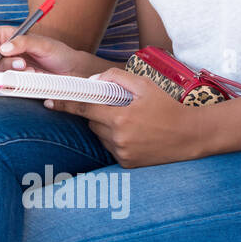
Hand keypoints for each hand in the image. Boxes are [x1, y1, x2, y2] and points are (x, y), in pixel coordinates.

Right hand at [0, 26, 91, 75]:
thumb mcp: (43, 43)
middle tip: (21, 63)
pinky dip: (15, 82)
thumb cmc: (57, 53)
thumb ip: (23, 42)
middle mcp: (3, 51)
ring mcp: (6, 67)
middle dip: (2, 62)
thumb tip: (3, 49)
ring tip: (30, 71)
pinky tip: (30, 77)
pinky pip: (3, 83)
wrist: (70, 72)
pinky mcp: (11, 81)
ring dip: (10, 72)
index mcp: (6, 36)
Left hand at [44, 67, 205, 166]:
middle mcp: (118, 138)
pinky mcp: (127, 163)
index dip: (66, 103)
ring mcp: (122, 153)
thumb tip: (94, 80)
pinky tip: (135, 134)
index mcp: (120, 117)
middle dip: (98, 113)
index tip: (49, 101)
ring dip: (107, 127)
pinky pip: (110, 147)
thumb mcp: (145, 85)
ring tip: (132, 122)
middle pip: (92, 122)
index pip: (84, 108)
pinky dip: (116, 139)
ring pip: (100, 135)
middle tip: (118, 107)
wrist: (191, 136)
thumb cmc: (168, 107)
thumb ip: (117, 77)